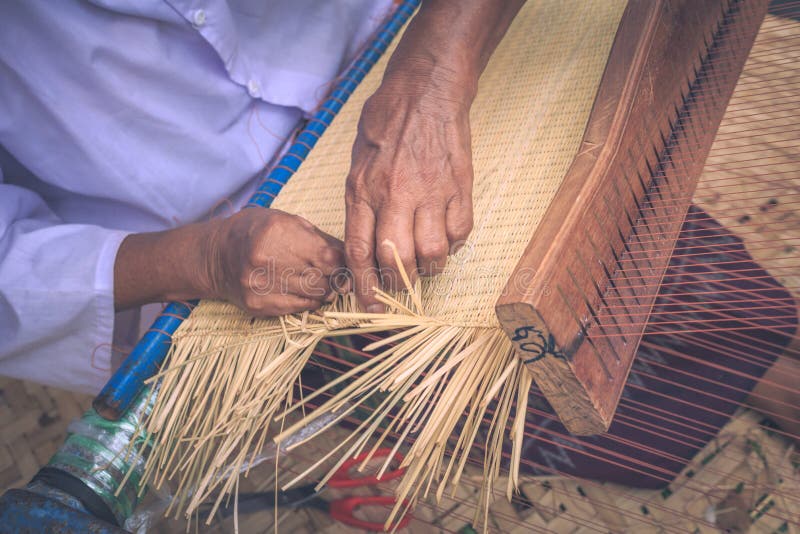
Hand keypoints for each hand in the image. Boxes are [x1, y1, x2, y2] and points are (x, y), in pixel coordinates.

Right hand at [205, 209, 345, 315]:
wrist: (217, 255)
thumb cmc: (258, 232)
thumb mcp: (288, 221)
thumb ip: (320, 239)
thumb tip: (350, 260)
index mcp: (277, 232)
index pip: (329, 257)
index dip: (343, 264)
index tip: (346, 264)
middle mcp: (267, 260)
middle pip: (323, 279)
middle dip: (334, 278)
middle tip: (336, 275)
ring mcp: (261, 285)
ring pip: (314, 296)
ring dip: (324, 290)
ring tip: (319, 280)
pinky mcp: (258, 304)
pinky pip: (299, 308)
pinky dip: (308, 300)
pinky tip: (303, 290)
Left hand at [343, 0, 524, 312]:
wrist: (426, 90)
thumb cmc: (387, 122)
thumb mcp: (358, 162)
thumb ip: (359, 203)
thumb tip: (364, 246)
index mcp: (364, 189)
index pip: (359, 250)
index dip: (363, 286)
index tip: (369, 306)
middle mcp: (396, 194)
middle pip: (397, 259)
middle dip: (398, 283)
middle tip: (400, 285)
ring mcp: (431, 191)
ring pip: (432, 252)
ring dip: (430, 267)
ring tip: (426, 263)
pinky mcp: (459, 186)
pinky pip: (460, 232)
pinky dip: (454, 243)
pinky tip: (446, 235)